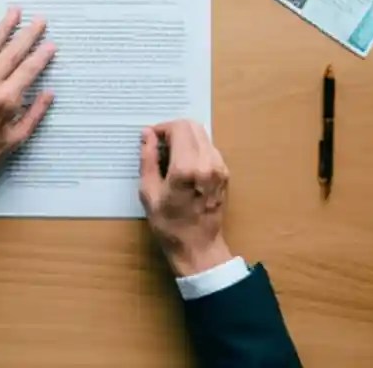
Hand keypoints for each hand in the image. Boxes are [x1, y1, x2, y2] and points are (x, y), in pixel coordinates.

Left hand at [0, 8, 55, 189]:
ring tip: (14, 11)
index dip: (42, 56)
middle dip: (28, 34)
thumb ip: (34, 115)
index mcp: (6, 101)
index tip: (52, 44)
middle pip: (12, 53)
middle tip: (40, 20)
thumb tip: (49, 93)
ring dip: (3, 27)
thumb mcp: (16, 141)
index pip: (29, 70)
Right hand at [139, 120, 232, 276]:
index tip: (151, 139)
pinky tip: (184, 165)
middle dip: (174, 130)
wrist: (198, 247)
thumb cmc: (169, 224)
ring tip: (171, 156)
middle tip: (160, 145)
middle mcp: (207, 162)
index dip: (162, 128)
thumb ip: (148, 159)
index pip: (178, 127)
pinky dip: (195, 148)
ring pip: (202, 135)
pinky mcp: (225, 173)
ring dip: (185, 138)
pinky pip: (209, 148)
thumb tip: (147, 134)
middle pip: (193, 126)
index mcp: (187, 167)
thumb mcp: (149, 192)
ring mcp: (220, 167)